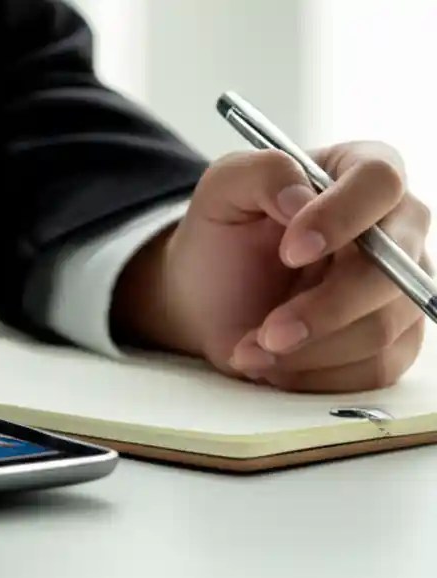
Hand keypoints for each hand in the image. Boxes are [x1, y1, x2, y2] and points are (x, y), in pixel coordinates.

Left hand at [115, 142, 431, 390]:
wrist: (207, 298)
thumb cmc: (223, 236)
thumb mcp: (222, 190)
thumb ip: (261, 172)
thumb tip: (300, 194)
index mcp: (359, 173)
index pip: (380, 182)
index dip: (341, 216)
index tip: (290, 251)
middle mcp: (396, 229)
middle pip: (394, 269)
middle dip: (326, 307)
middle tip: (269, 329)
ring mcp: (400, 289)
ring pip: (381, 328)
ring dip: (309, 348)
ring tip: (254, 344)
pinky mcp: (394, 343)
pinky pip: (372, 369)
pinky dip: (312, 373)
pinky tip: (272, 362)